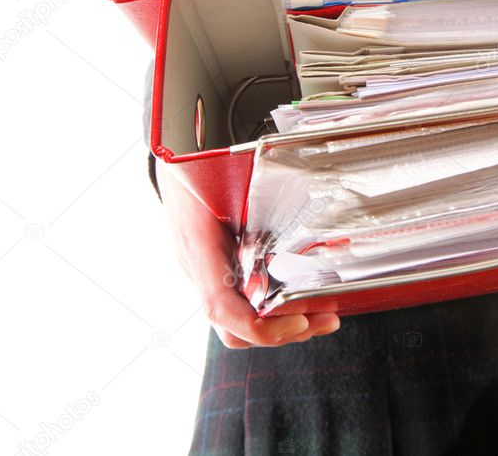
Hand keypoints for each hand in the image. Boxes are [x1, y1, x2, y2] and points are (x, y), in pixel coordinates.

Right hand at [156, 160, 339, 347]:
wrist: (172, 164)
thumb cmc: (196, 168)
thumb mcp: (223, 175)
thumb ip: (256, 189)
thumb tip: (302, 187)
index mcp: (200, 247)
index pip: (220, 306)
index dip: (258, 326)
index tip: (298, 322)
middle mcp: (199, 270)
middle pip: (234, 327)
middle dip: (282, 333)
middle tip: (325, 319)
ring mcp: (205, 274)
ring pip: (238, 322)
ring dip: (281, 326)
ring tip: (323, 316)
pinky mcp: (216, 271)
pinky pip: (241, 302)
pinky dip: (271, 309)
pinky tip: (301, 300)